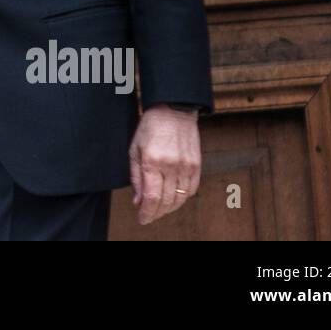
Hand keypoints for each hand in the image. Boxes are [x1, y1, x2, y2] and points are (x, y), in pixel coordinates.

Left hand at [129, 104, 200, 224]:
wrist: (174, 110)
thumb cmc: (150, 128)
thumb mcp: (134, 149)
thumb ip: (136, 177)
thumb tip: (138, 201)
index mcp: (152, 161)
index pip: (151, 197)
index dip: (147, 213)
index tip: (142, 219)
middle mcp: (171, 166)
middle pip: (166, 201)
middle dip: (156, 213)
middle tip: (149, 216)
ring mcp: (186, 166)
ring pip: (180, 199)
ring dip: (169, 209)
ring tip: (160, 210)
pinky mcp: (196, 165)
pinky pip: (191, 190)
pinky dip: (182, 199)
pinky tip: (174, 199)